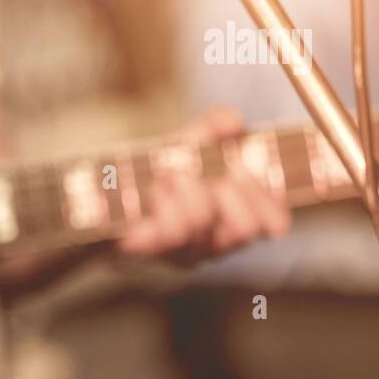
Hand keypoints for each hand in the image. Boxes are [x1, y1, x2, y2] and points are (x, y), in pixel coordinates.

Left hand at [118, 106, 291, 262]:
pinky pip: (166, 233)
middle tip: (202, 172)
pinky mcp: (153, 254)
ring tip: (168, 176)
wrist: (105, 194)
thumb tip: (233, 123)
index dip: (268, 200)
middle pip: (244, 230)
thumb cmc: (158, 168)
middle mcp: (216, 243)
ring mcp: (184, 254)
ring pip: (200, 226)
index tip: (241, 172)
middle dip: (226, 191)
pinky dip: (162, 202)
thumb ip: (214, 125)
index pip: (274, 224)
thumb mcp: (189, 139)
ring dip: (185, 190)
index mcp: (237, 218)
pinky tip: (154, 190)